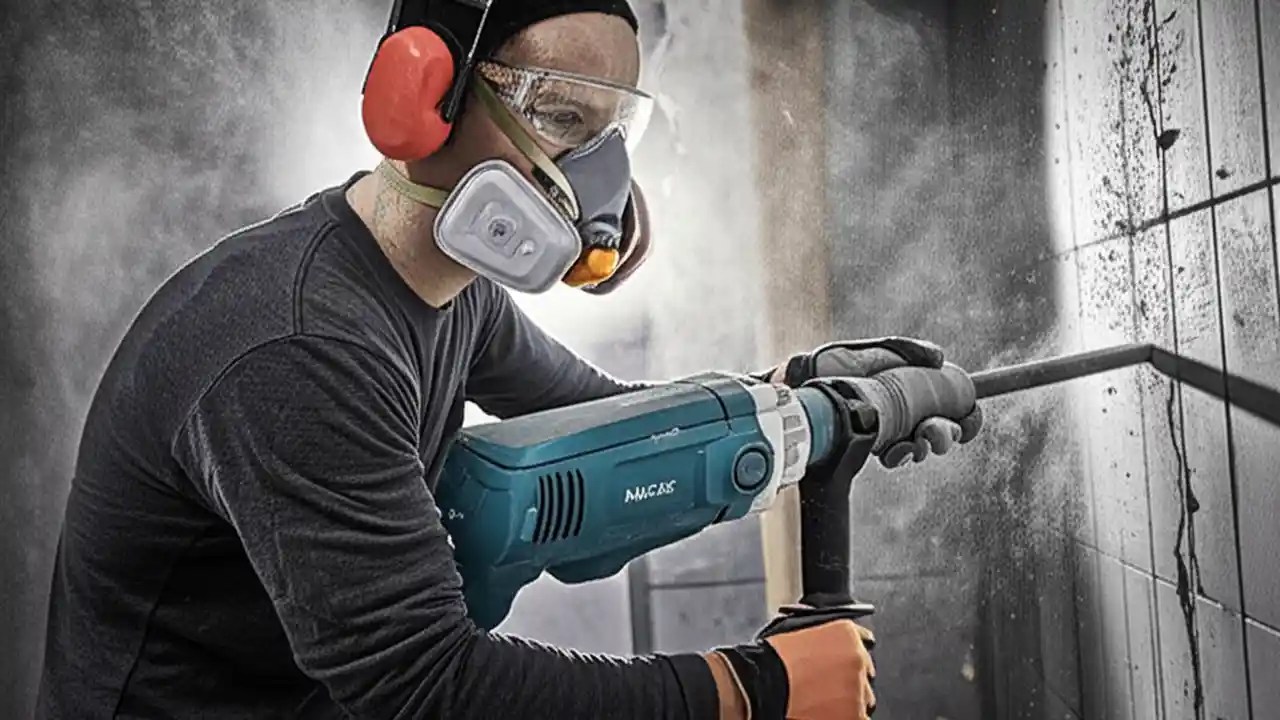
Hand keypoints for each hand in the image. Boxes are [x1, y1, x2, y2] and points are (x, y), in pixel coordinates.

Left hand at [764, 337, 982, 468]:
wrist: (803, 381)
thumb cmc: (836, 361)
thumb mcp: (878, 350)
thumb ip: (910, 350)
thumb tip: (941, 359)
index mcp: (913, 390)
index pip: (952, 406)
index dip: (968, 416)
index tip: (971, 415)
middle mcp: (905, 413)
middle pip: (943, 432)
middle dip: (948, 435)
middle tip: (937, 432)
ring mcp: (889, 431)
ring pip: (922, 448)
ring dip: (927, 447)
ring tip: (918, 440)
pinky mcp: (870, 446)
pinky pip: (897, 457)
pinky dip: (903, 455)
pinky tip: (898, 448)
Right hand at [766, 619, 877, 718]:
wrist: (763, 684)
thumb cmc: (773, 660)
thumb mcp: (801, 635)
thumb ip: (826, 642)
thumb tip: (834, 655)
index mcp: (846, 634)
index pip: (864, 643)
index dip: (848, 658)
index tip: (842, 666)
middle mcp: (857, 658)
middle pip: (864, 674)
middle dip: (849, 681)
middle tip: (826, 688)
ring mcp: (858, 687)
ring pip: (864, 699)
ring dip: (849, 702)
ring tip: (821, 703)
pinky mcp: (855, 715)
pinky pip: (861, 718)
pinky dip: (846, 717)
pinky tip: (825, 713)